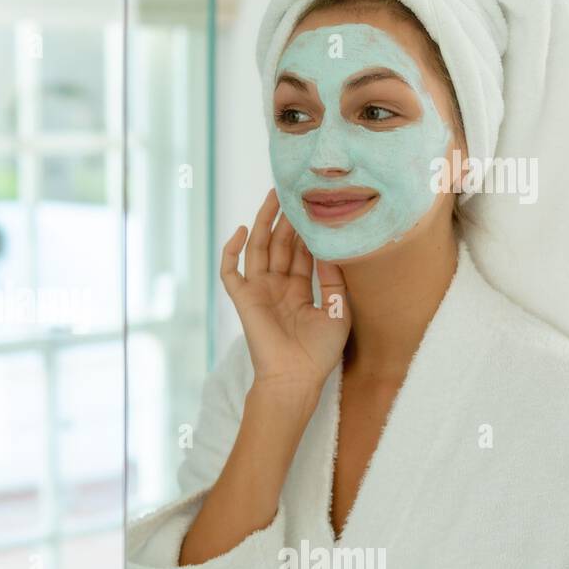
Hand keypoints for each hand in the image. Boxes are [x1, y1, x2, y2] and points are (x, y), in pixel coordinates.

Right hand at [221, 189, 350, 398]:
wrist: (296, 378)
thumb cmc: (318, 353)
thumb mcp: (337, 311)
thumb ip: (334, 279)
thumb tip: (331, 247)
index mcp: (298, 290)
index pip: (300, 252)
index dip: (306, 230)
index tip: (314, 206)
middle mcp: (276, 287)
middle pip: (279, 244)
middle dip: (286, 218)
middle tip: (294, 191)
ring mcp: (258, 291)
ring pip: (258, 248)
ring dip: (264, 222)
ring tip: (274, 196)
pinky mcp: (243, 299)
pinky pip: (230, 271)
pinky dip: (232, 250)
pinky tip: (241, 230)